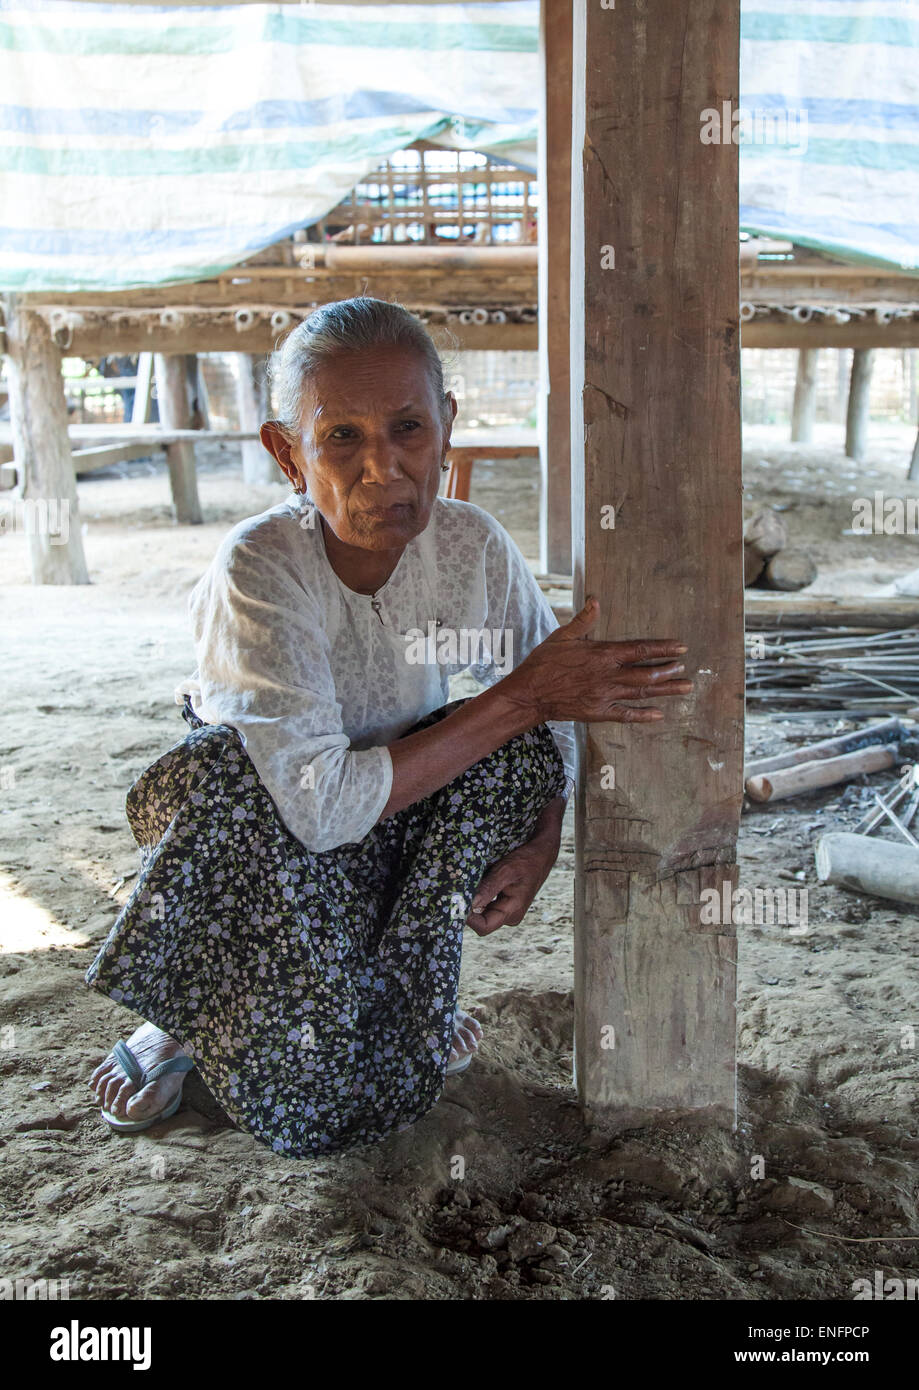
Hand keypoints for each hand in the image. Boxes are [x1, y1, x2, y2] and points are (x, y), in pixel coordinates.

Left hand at [467, 812, 561, 935]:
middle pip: (480, 920)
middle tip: (458, 891)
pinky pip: (485, 903)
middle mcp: (509, 915)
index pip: (483, 927)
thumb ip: (488, 888)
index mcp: (512, 912)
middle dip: (468, 907)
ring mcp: (506, 910)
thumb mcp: (506, 871)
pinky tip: (477, 881)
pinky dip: (478, 894)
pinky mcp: (504, 902)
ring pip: (481, 911)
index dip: (468, 919)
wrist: (541, 853)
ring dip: (472, 900)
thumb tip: (469, 905)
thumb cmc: (526, 861)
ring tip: (468, 884)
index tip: (457, 903)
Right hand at [499, 596, 692, 724]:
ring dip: (665, 690)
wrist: (529, 694)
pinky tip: (658, 715)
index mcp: (602, 654)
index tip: (681, 647)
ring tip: (685, 688)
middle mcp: (608, 676)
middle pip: (646, 674)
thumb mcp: (562, 637)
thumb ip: (583, 621)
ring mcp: (605, 696)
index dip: (663, 649)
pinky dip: (643, 715)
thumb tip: (596, 601)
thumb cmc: (543, 663)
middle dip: (668, 671)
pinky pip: (626, 715)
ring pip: (641, 693)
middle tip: (684, 670)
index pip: (640, 650)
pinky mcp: (598, 712)